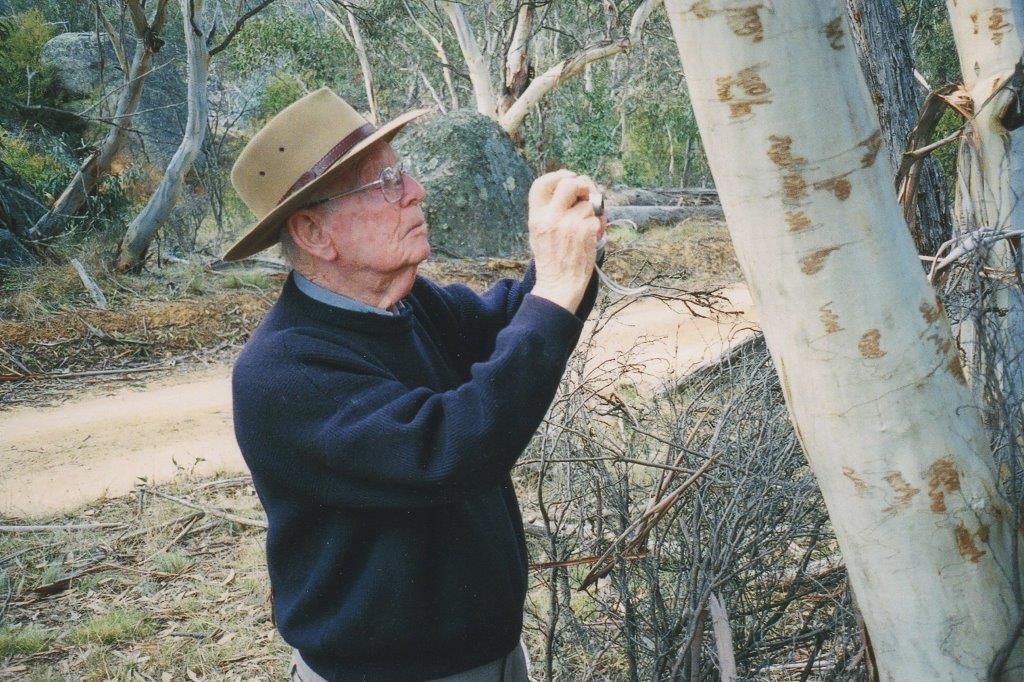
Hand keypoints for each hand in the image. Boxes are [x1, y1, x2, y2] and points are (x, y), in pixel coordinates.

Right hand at [526, 170, 603, 312]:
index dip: (558, 175)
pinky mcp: (584, 232)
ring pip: (588, 204)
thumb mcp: (539, 232)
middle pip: (569, 183)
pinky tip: (590, 237)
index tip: (569, 178)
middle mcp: (550, 217)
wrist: (559, 284)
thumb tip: (574, 185)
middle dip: (583, 185)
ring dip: (591, 213)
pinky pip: (597, 218)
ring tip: (585, 228)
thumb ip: (550, 210)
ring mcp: (568, 224)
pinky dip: (598, 226)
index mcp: (536, 217)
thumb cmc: (552, 259)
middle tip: (587, 194)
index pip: (541, 183)